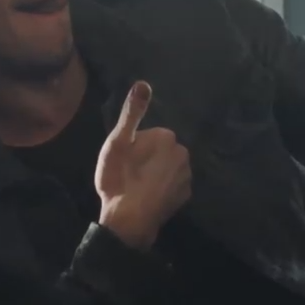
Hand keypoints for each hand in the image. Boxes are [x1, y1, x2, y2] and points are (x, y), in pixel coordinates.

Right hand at [95, 81, 191, 249]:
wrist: (128, 220)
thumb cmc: (119, 178)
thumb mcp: (118, 142)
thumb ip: (132, 113)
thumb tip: (144, 83)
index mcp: (166, 137)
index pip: (150, 135)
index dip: (135, 147)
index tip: (125, 160)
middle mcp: (183, 153)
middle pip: (162, 150)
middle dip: (148, 158)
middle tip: (129, 173)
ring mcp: (186, 176)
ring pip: (168, 167)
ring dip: (157, 173)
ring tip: (138, 187)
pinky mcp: (186, 196)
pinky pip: (173, 185)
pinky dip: (164, 189)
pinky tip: (149, 197)